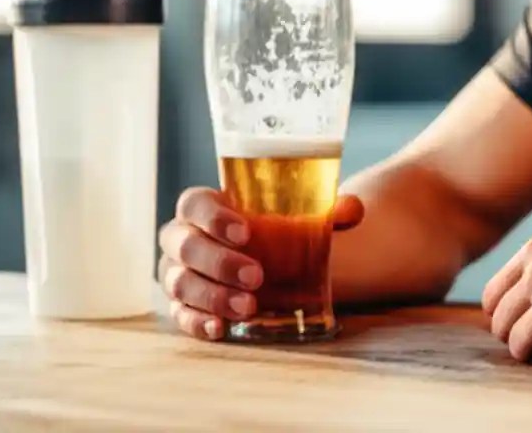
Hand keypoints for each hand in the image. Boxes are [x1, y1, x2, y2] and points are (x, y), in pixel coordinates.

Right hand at [157, 186, 363, 340]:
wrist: (265, 266)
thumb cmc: (275, 234)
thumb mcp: (299, 219)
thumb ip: (328, 211)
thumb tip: (353, 208)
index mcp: (205, 208)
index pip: (194, 203)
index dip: (213, 217)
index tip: (246, 232)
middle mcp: (183, 238)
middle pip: (184, 245)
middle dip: (219, 262)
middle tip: (257, 276)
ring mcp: (177, 274)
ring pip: (179, 282)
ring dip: (213, 295)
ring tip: (249, 307)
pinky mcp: (181, 306)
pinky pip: (179, 315)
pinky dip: (197, 322)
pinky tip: (220, 329)